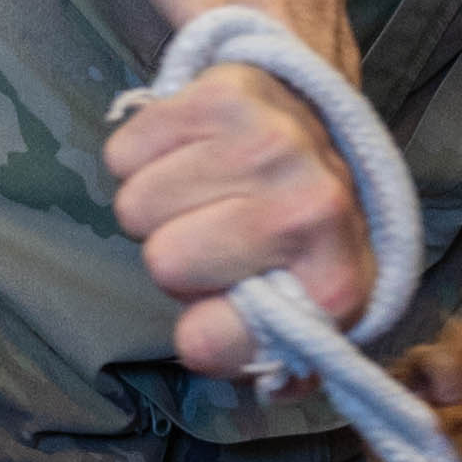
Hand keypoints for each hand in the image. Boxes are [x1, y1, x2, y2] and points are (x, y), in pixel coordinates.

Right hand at [107, 60, 377, 377]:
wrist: (323, 113)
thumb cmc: (306, 225)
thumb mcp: (313, 306)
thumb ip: (275, 357)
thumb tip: (225, 365)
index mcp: (336, 284)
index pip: (209, 341)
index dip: (202, 331)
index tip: (225, 303)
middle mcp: (311, 210)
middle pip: (163, 264)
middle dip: (180, 257)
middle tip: (221, 233)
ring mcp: (269, 145)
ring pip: (136, 207)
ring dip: (160, 205)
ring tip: (211, 190)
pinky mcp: (224, 96)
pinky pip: (125, 154)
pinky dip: (144, 156)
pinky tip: (194, 151)